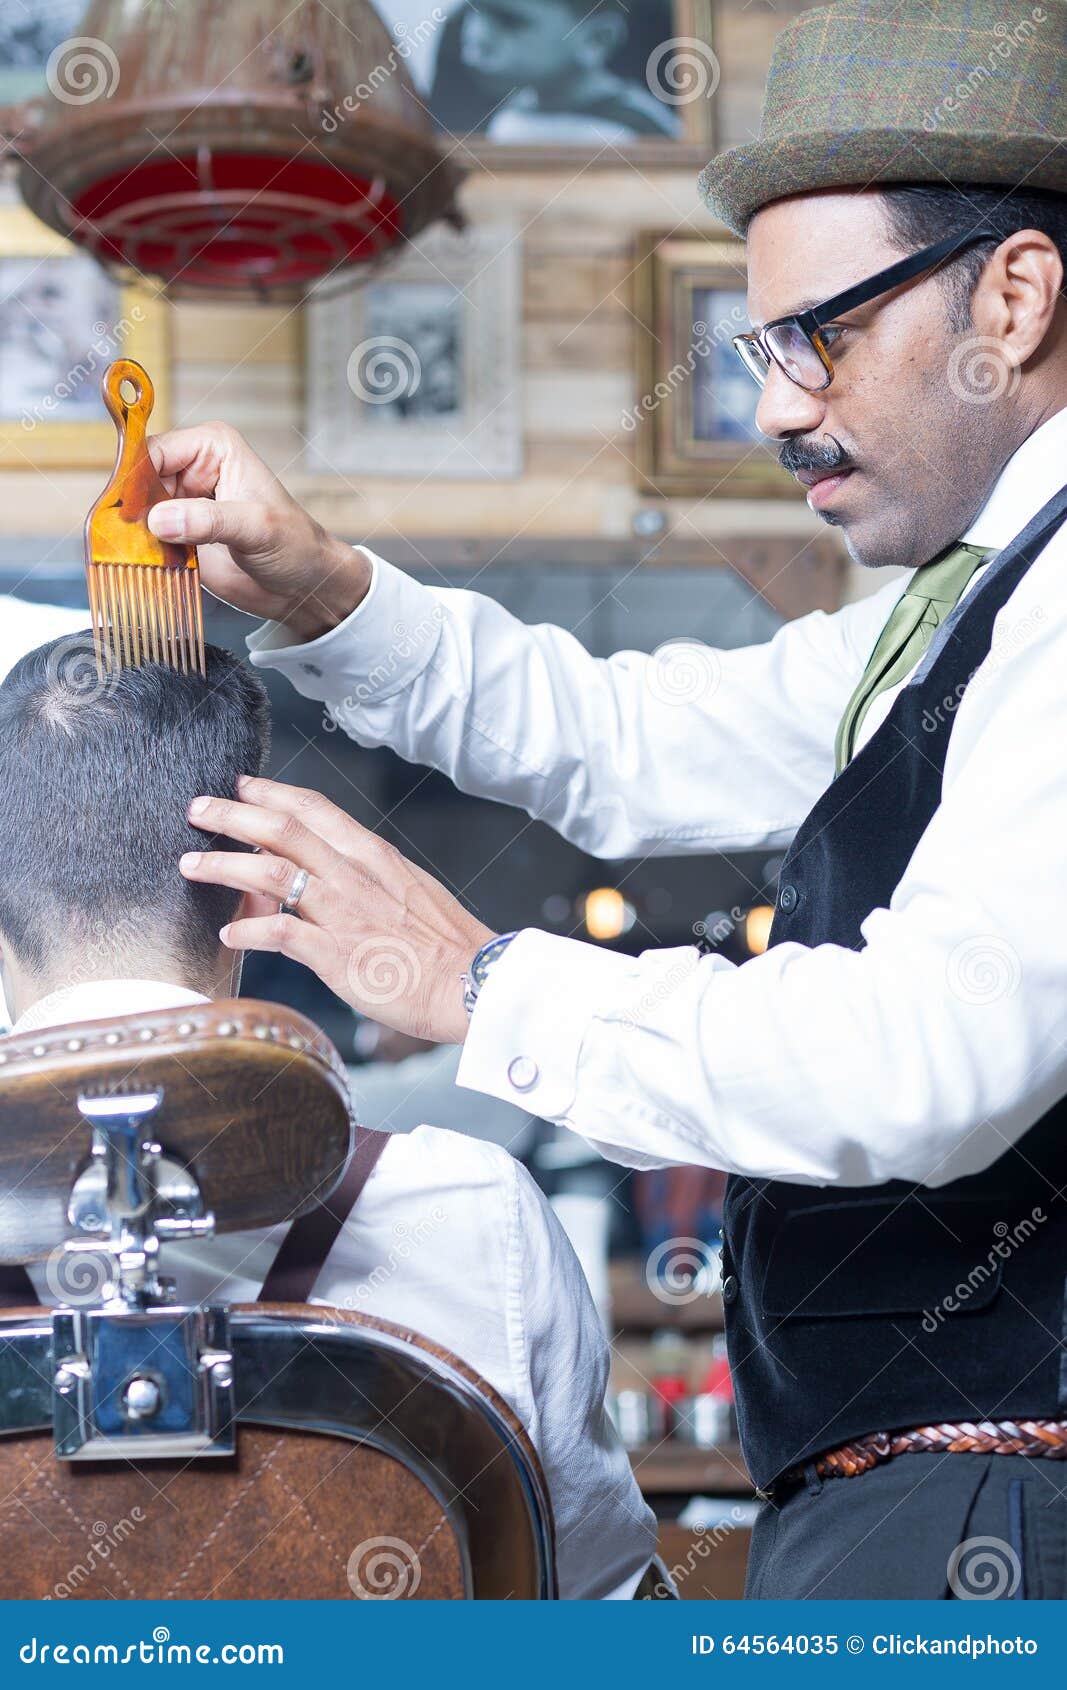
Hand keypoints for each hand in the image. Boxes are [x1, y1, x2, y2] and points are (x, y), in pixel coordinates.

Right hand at [145, 422, 370, 639]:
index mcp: (212, 446)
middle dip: (131, 509)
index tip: (127, 510)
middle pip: (139, 481)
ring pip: (138, 511)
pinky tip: (145, 565)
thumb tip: (161, 519)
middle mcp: (193, 469)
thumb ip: (208, 521)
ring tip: (137, 554)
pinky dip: (142, 552)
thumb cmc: (295, 545)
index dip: (136, 478)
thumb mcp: (256, 527)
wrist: (304, 586)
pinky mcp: (179, 534)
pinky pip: (146, 539)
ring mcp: (183, 503)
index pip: (155, 451)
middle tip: (128, 538)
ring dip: (133, 534)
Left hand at [179, 775, 495, 1043]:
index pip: (314, 808)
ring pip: (271, 872)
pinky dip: (248, 929)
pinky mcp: (337, 954)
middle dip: (232, 814)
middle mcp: (355, 875)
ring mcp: (345, 912)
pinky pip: (279, 932)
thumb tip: (332, 873)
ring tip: (192, 864)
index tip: (242, 784)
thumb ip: (367, 878)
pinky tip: (228, 933)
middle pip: (283, 828)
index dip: (272, 792)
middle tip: (198, 808)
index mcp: (374, 856)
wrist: (472, 984)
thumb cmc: (446, 945)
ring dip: (225, 864)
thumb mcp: (410, 891)